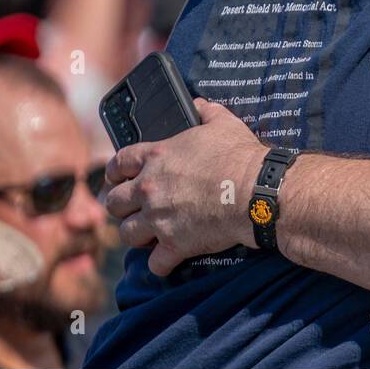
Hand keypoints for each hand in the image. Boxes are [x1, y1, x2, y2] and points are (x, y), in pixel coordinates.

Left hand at [105, 98, 264, 275]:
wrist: (257, 192)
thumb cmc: (241, 156)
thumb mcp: (224, 123)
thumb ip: (206, 112)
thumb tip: (199, 105)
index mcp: (157, 156)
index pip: (118, 163)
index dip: (114, 172)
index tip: (117, 178)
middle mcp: (150, 189)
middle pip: (113, 202)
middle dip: (120, 206)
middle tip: (132, 209)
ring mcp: (159, 219)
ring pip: (127, 234)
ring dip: (137, 235)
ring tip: (148, 234)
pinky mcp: (174, 245)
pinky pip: (154, 263)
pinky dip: (160, 263)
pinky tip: (168, 259)